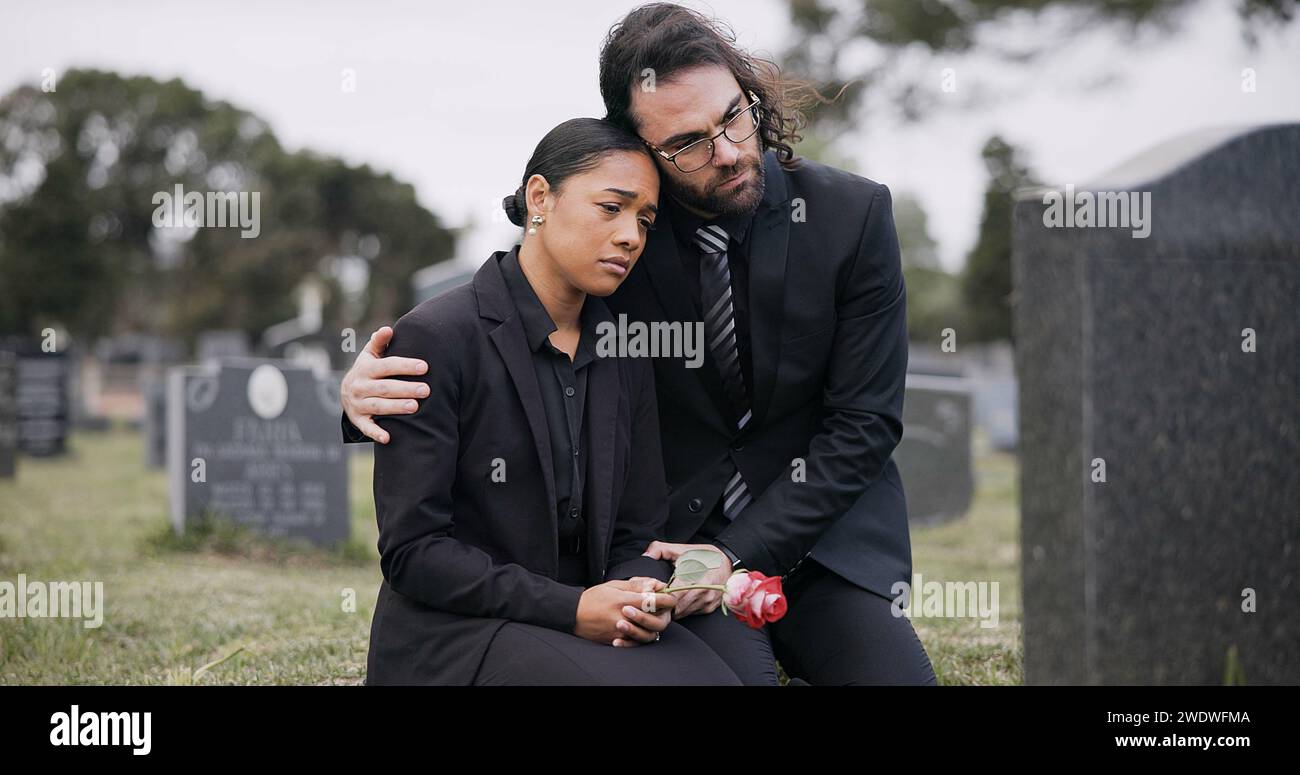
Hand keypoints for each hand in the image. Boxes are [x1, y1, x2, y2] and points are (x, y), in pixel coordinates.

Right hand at [340, 326, 430, 443]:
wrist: (346, 393)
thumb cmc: (367, 371)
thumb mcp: (369, 355)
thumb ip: (379, 342)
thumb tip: (387, 329)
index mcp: (365, 369)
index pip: (386, 366)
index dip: (405, 366)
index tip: (424, 367)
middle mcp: (360, 386)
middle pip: (385, 388)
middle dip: (405, 388)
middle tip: (426, 390)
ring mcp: (358, 404)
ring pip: (378, 406)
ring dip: (396, 407)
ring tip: (415, 407)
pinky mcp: (358, 420)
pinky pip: (366, 427)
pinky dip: (376, 433)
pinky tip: (388, 438)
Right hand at [575, 578, 674, 646]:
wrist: (572, 614)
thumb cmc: (593, 597)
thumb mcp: (614, 585)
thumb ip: (636, 585)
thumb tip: (656, 584)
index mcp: (625, 600)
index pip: (654, 601)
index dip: (667, 599)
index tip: (670, 598)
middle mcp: (624, 617)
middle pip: (654, 620)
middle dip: (663, 614)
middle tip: (664, 609)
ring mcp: (620, 631)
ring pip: (647, 634)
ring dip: (653, 626)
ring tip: (651, 618)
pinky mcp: (615, 640)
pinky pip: (635, 643)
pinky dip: (640, 637)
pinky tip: (639, 630)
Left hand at [643, 541, 732, 618]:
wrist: (726, 561)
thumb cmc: (703, 555)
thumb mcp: (681, 549)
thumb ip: (659, 549)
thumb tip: (645, 556)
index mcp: (693, 576)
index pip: (672, 596)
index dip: (660, 597)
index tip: (655, 593)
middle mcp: (702, 591)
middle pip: (676, 608)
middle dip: (666, 605)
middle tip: (658, 599)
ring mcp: (707, 601)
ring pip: (683, 613)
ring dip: (675, 609)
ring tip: (669, 600)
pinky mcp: (710, 607)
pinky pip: (692, 613)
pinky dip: (684, 609)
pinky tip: (681, 600)